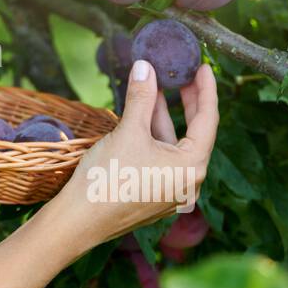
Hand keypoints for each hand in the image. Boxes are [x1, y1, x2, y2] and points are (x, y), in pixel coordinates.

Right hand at [51, 58, 218, 247]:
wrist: (79, 220)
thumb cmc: (108, 178)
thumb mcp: (128, 132)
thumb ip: (141, 98)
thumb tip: (145, 67)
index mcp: (191, 167)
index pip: (208, 120)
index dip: (206, 90)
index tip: (203, 68)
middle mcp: (188, 183)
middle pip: (194, 134)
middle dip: (187, 103)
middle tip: (182, 76)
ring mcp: (171, 191)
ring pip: (172, 146)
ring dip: (163, 118)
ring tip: (153, 90)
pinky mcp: (153, 195)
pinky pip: (160, 159)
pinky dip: (153, 136)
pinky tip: (139, 118)